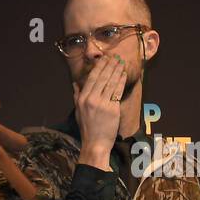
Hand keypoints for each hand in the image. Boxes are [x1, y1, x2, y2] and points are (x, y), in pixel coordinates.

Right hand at [73, 53, 124, 167]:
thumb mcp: (78, 111)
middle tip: (116, 56)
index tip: (105, 58)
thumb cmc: (87, 128)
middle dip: (110, 65)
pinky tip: (124, 74)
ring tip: (121, 63)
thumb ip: (77, 96)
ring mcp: (102, 104)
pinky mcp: (113, 109)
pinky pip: (118, 91)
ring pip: (111, 83)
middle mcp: (91, 99)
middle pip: (102, 78)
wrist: (95, 143)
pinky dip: (121, 81)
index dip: (99, 67)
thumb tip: (75, 83)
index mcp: (82, 99)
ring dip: (117, 71)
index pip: (92, 78)